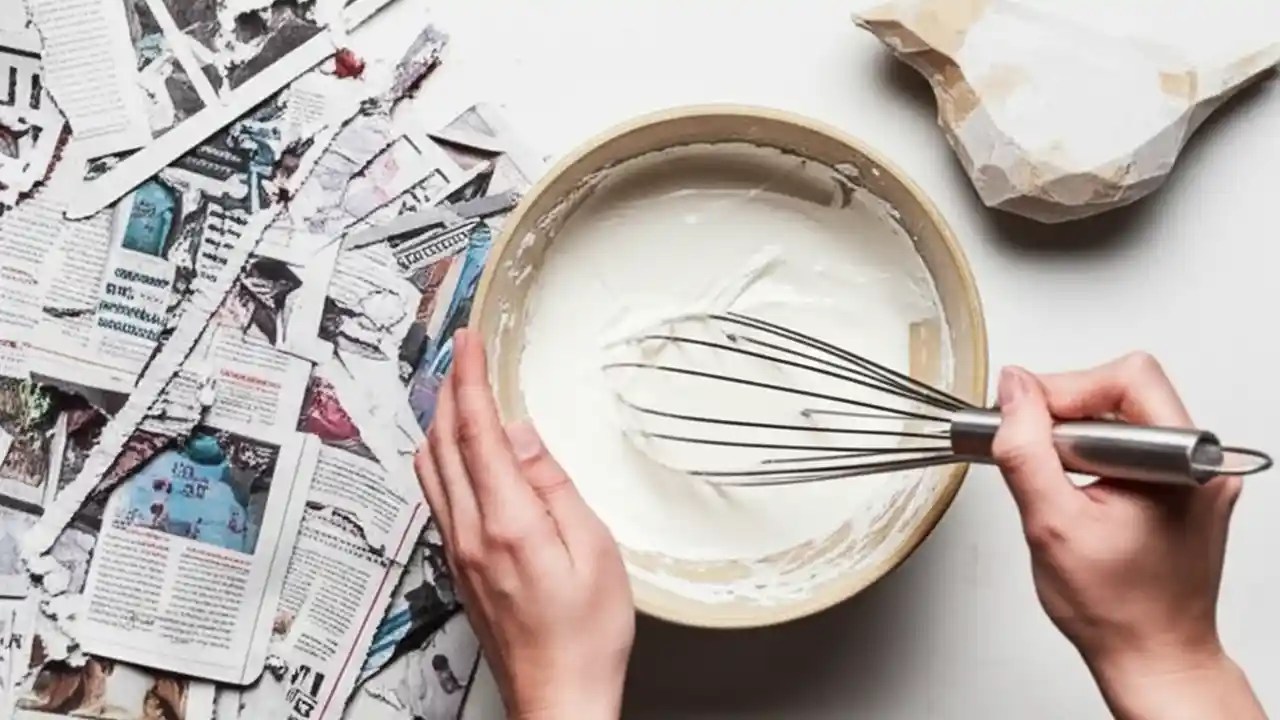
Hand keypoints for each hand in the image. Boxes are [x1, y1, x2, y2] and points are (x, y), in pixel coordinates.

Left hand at [415, 328, 634, 719]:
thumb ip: (553, 486)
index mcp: (506, 524)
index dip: (469, 379)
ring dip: (441, 422)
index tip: (468, 342)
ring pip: (431, 469)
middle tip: (461, 353)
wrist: (560, 695)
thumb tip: (524, 437)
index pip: (476, 431)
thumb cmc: (585, 635)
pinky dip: (445, 456)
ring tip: (458, 391)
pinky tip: (461, 452)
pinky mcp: (458, 566)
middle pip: (443, 443)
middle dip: (449, 389)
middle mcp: (469, 534)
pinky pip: (438, 495)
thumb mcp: (594, 550)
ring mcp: (458, 552)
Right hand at [991, 354, 1262, 719]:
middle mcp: (1200, 462)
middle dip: (1067, 412)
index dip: (1064, 391)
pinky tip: (1076, 486)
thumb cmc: (1116, 609)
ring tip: (1056, 477)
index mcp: (1180, 465)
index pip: (1123, 379)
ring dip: (1078, 436)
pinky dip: (1094, 455)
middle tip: (1038, 453)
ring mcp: (1195, 474)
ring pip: (1126, 414)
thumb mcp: (1050, 523)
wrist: (1152, 656)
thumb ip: (1025, 448)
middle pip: (1125, 389)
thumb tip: (1013, 389)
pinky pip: (1133, 442)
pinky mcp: (1183, 486)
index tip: (1025, 421)